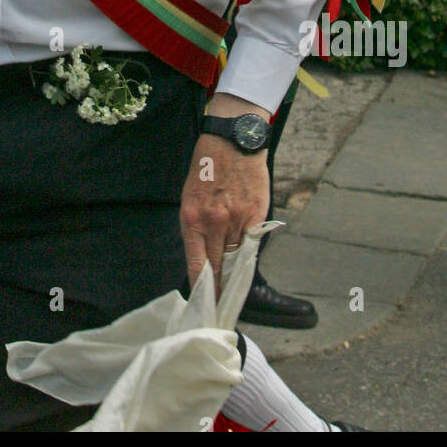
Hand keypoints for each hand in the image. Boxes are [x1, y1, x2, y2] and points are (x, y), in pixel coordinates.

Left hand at [180, 92, 269, 296]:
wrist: (231, 141)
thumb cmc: (205, 168)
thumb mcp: (189, 197)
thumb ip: (197, 227)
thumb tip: (204, 255)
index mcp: (192, 219)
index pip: (197, 265)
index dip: (201, 289)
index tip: (203, 304)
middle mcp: (214, 224)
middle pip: (218, 267)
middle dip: (218, 287)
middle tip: (218, 305)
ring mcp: (237, 220)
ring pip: (236, 257)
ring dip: (234, 269)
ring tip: (232, 284)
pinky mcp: (257, 215)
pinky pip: (252, 242)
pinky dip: (248, 251)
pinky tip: (245, 257)